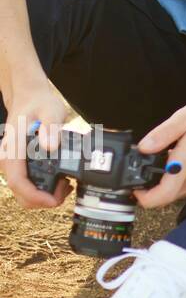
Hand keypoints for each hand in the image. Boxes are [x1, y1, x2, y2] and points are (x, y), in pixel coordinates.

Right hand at [1, 75, 72, 208]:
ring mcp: (12, 162)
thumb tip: (50, 146)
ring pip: (22, 190)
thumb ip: (51, 127)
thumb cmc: (39, 103)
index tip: (54, 199)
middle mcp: (8, 158)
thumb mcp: (51, 110)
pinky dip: (41, 188)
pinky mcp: (19, 163)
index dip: (35, 196)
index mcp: (13, 148)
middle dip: (42, 200)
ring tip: (65, 185)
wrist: (29, 97)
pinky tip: (59, 180)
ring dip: (42, 195)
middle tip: (65, 191)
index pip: (18, 181)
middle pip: (19, 192)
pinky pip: (26, 182)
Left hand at [133, 93, 185, 206]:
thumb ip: (163, 134)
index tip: (136, 188)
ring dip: (172, 181)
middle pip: (168, 195)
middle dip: (156, 185)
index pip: (160, 196)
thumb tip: (143, 147)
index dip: (143, 198)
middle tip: (153, 164)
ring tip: (174, 157)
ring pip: (181, 191)